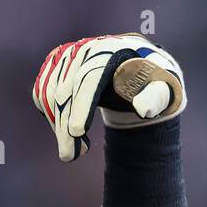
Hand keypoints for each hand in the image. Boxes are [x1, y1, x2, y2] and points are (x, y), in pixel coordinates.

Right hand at [32, 33, 186, 161]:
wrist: (139, 64)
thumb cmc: (154, 80)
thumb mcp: (164, 89)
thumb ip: (157, 98)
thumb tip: (144, 110)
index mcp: (111, 52)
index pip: (90, 79)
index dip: (82, 106)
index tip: (77, 132)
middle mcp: (84, 49)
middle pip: (65, 89)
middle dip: (64, 125)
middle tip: (70, 157)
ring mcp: (67, 55)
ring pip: (50, 93)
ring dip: (57, 125)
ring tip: (74, 151)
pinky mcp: (55, 64)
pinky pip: (42, 92)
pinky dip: (51, 116)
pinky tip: (67, 134)